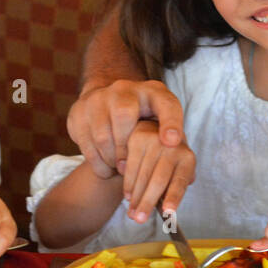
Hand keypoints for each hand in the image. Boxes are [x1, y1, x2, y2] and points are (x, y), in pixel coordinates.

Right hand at [67, 79, 184, 174]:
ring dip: (111, 159)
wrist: (106, 102)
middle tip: (128, 167)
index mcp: (153, 92)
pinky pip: (85, 142)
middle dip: (126, 148)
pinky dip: (97, 162)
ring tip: (117, 169)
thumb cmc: (142, 120)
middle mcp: (124, 89)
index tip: (172, 142)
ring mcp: (98, 98)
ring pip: (102, 134)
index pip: (165, 103)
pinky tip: (105, 167)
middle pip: (123, 115)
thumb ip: (171, 145)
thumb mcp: (160, 124)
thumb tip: (190, 179)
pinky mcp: (78, 111)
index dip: (170, 122)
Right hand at [120, 120, 195, 223]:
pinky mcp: (139, 138)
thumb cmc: (170, 157)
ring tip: (132, 213)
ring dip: (136, 197)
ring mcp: (156, 141)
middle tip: (139, 219)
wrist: (158, 128)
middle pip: (158, 181)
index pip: (180, 182)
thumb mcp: (179, 170)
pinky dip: (128, 183)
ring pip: (142, 175)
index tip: (168, 212)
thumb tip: (168, 209)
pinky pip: (131, 166)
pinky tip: (128, 195)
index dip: (174, 197)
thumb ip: (175, 187)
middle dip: (147, 202)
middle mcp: (174, 148)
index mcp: (187, 159)